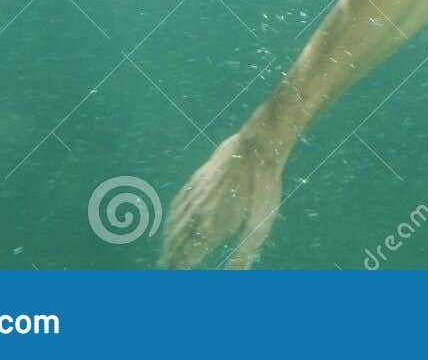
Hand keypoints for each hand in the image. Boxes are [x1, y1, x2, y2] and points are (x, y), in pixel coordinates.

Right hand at [161, 131, 284, 268]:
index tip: (172, 279)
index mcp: (210, 228)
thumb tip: (236, 276)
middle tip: (164, 270)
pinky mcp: (196, 181)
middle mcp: (196, 214)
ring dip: (168, 242)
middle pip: (176, 242)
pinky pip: (176, 205)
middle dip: (170, 258)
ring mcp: (194, 196)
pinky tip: (171, 221)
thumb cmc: (262, 188)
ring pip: (173, 224)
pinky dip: (170, 219)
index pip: (187, 256)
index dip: (179, 269)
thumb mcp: (259, 225)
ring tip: (165, 253)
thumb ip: (244, 254)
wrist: (256, 148)